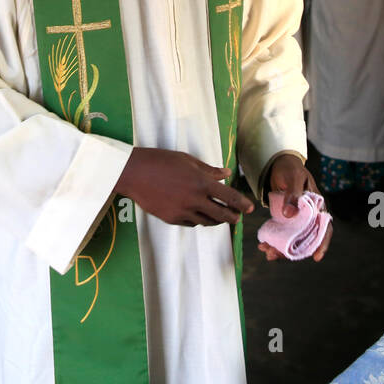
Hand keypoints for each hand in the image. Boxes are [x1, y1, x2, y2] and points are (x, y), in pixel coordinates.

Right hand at [116, 147, 253, 226]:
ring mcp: (182, 211)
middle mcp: (194, 199)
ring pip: (206, 221)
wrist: (134, 173)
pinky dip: (198, 220)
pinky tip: (199, 215)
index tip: (250, 208)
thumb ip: (208, 170)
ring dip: (216, 220)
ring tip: (220, 217)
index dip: (242, 204)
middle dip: (232, 217)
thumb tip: (226, 173)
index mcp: (201, 182)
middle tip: (237, 218)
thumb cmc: (161, 161)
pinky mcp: (171, 218)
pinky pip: (191, 223)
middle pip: (221, 214)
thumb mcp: (187, 160)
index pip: (229, 197)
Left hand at [256, 154, 332, 262]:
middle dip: (293, 251)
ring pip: (292, 239)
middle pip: (305, 239)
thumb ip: (293, 195)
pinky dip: (275, 241)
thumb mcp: (292, 178)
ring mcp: (297, 219)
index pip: (325, 228)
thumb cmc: (290, 169)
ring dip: (281, 248)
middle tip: (275, 255)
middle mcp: (309, 215)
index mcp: (317, 206)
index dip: (322, 243)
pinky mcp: (286, 220)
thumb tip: (289, 214)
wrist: (279, 164)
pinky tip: (263, 245)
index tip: (316, 257)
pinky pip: (283, 234)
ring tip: (266, 252)